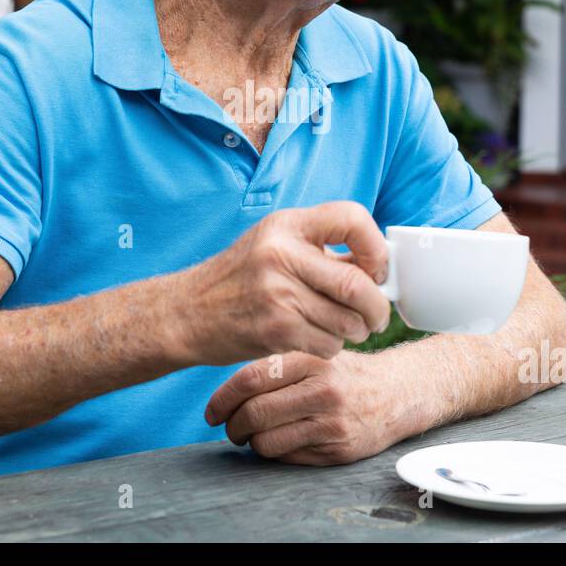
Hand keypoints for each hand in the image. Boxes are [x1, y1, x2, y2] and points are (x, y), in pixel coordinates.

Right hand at [180, 201, 391, 364]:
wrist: (187, 312)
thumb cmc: (238, 278)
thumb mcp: (273, 243)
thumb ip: (320, 248)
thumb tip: (378, 264)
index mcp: (287, 225)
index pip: (352, 219)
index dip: (376, 248)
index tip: (376, 269)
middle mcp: (281, 254)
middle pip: (357, 283)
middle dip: (377, 306)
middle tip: (377, 315)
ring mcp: (277, 293)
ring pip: (348, 320)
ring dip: (356, 330)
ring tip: (344, 327)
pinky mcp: (275, 330)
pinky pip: (328, 343)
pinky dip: (332, 346)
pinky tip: (315, 338)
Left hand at [204, 350, 419, 464]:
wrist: (398, 393)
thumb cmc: (345, 373)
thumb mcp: (315, 355)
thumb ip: (278, 365)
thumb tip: (228, 391)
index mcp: (310, 360)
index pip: (251, 380)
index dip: (222, 399)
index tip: (212, 411)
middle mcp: (322, 389)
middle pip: (254, 414)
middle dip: (233, 426)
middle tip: (231, 428)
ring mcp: (331, 422)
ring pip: (267, 442)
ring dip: (252, 443)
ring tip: (254, 436)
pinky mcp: (337, 449)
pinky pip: (288, 458)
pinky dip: (275, 453)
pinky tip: (282, 441)